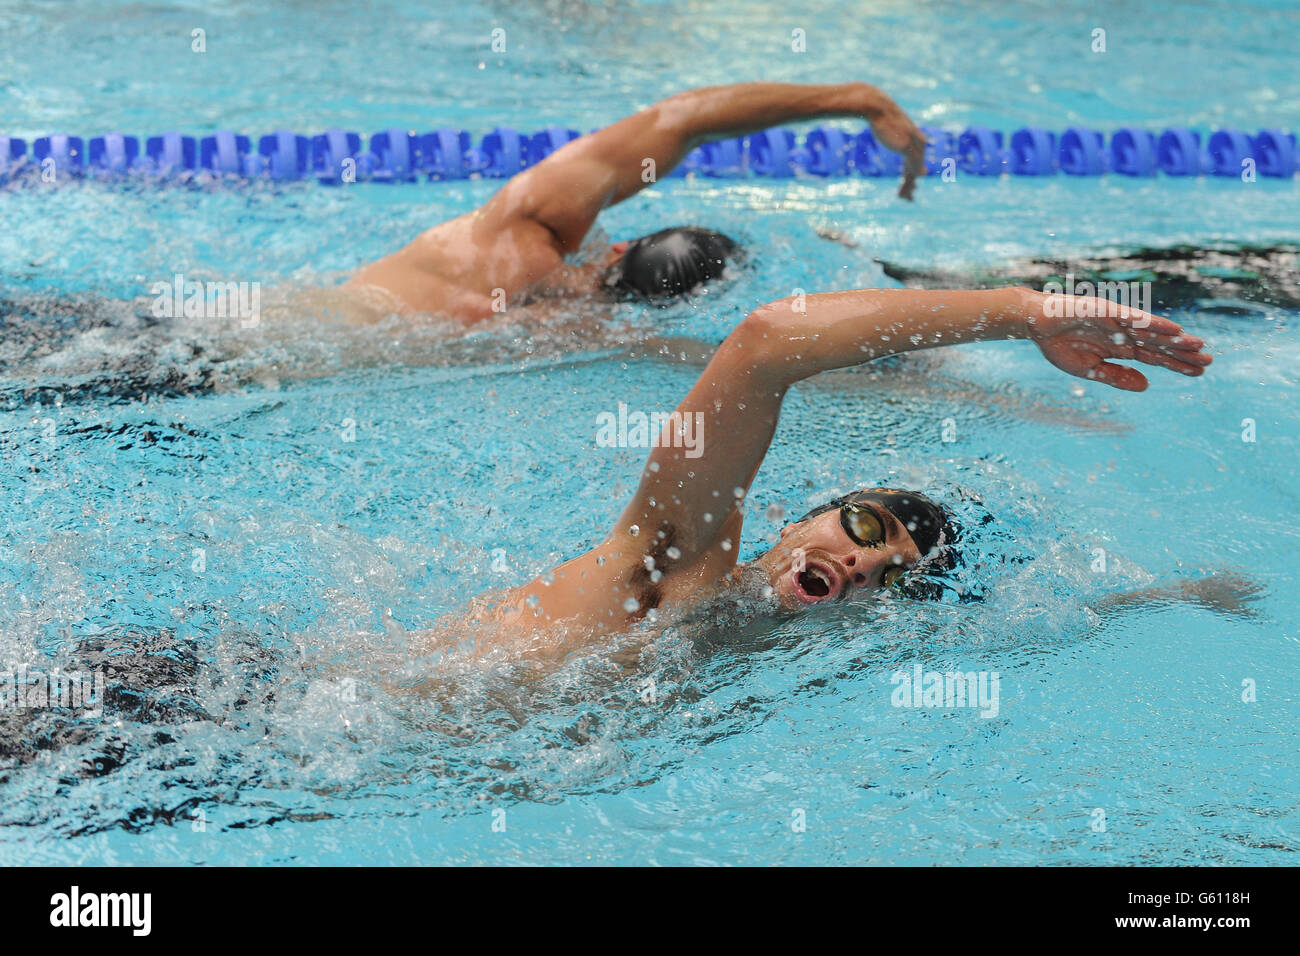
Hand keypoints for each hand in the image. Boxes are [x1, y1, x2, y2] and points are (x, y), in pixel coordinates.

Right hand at [861, 86, 926, 199]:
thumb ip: (889, 132)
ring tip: (906, 199)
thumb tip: (890, 138)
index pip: (915, 157)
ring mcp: (914, 145)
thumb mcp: (886, 125)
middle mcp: (917, 141)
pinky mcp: (907, 149)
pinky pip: (911, 171)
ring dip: (909, 186)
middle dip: (911, 182)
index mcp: (913, 136)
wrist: (876, 106)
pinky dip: (908, 183)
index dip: (911, 171)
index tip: (909, 183)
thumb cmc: (877, 113)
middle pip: (916, 166)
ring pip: (915, 171)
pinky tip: (904, 193)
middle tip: (909, 196)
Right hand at [1021, 290, 1212, 390]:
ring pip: (1153, 332)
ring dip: (1175, 338)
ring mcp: (1118, 322)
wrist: (1036, 324)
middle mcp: (1124, 334)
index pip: (1155, 358)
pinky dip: (1154, 324)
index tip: (1199, 373)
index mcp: (1120, 349)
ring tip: (1199, 345)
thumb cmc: (1058, 345)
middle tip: (1210, 361)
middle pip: (1160, 345)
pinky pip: (1135, 318)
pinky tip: (1173, 330)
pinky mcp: (1107, 311)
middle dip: (1183, 353)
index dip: (1176, 365)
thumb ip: (1116, 377)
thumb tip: (1147, 386)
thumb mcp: (1088, 370)